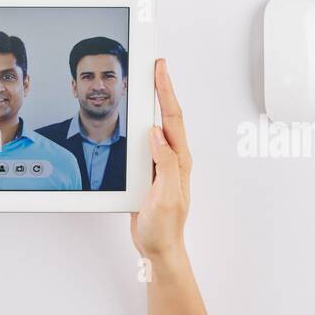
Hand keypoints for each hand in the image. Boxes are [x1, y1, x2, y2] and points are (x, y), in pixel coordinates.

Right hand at [131, 58, 191, 260]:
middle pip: (166, 115)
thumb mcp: (165, 196)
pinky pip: (145, 141)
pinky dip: (140, 124)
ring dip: (151, 103)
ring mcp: (161, 164)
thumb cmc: (164, 228)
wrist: (158, 249)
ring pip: (156, 126)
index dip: (165, 90)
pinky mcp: (149, 172)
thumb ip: (164, 164)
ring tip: (146, 82)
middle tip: (153, 65)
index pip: (171, 117)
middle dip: (161, 88)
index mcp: (179, 160)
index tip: (159, 68)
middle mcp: (172, 158)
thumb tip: (156, 134)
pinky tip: (135, 119)